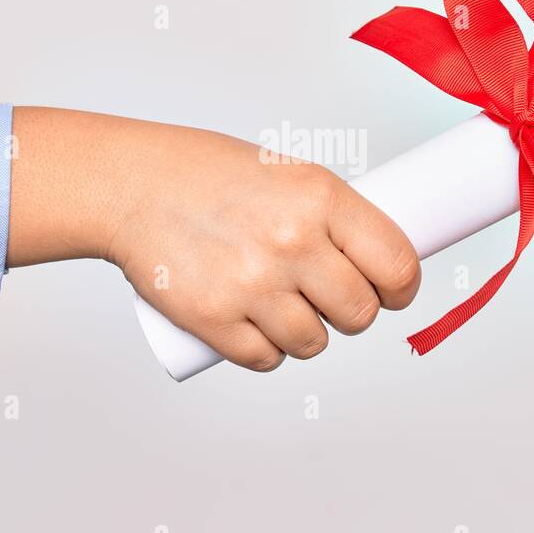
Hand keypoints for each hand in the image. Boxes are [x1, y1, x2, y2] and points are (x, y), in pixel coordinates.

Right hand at [6, 107, 421, 370]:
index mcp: (320, 197)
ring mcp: (252, 284)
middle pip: (359, 313)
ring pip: (313, 343)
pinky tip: (252, 325)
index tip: (392, 291)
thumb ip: (332, 215)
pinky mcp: (214, 319)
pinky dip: (264, 350)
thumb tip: (381, 263)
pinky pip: (265, 359)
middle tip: (330, 298)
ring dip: (306, 334)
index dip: (401, 288)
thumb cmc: (210, 175)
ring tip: (282, 306)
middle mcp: (292, 241)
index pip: (396, 264)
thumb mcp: (287, 173)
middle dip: (351, 312)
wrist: (132, 185)